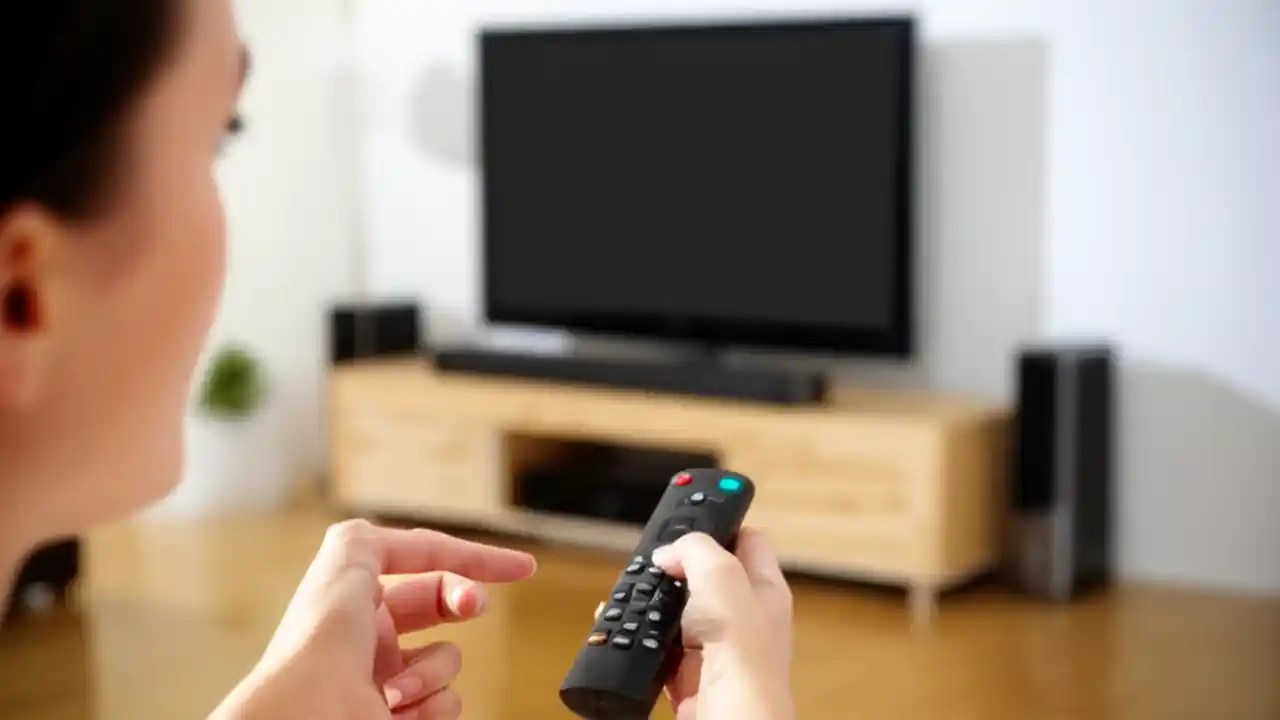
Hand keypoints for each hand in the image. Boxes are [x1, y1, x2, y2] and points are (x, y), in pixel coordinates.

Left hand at [212, 519, 536, 719]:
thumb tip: (396, 540)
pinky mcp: (403, 713)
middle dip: (464, 602)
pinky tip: (397, 714)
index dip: (473, 558)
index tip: (523, 568)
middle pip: (443, 602)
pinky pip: (447, 701)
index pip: (424, 561)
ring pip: (449, 659)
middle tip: (474, 607)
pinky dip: (430, 705)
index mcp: (355, 593)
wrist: (307, 717)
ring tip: (394, 691)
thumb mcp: (343, 560)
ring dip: (432, 672)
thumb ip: (370, 536)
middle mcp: (371, 633)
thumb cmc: (316, 646)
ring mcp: (388, 676)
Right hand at [651, 529, 794, 719]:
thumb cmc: (745, 661)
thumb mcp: (722, 578)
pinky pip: (662, 651)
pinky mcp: (692, 677)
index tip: (690, 510)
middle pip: (706, 576)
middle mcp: (744, 618)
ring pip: (680, 614)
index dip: (721, 522)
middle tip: (656, 557)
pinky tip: (631, 633)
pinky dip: (642, 642)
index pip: (746, 538)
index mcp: (764, 588)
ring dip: (655, 604)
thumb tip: (670, 552)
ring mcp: (716, 649)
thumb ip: (697, 551)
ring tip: (636, 592)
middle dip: (677, 566)